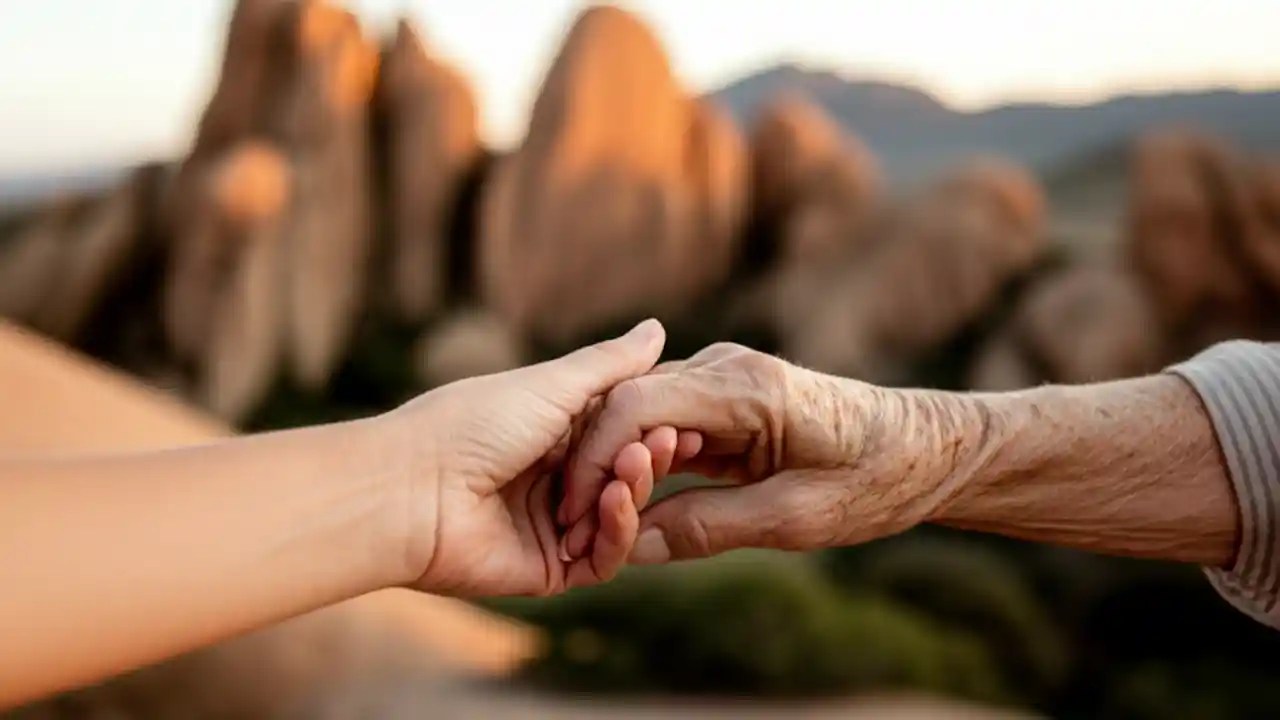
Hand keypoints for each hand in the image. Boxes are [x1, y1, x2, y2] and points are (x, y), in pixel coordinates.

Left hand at [377, 319, 695, 595]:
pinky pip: (603, 559)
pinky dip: (617, 531)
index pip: (625, 432)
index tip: (685, 415)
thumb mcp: (549, 384)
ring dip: (637, 489)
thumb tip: (658, 329)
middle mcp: (557, 478)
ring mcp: (555, 526)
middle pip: (629, 475)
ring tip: (635, 465)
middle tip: (670, 440)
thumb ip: (609, 365)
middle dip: (651, 457)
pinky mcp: (550, 569)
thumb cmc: (470, 424)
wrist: (410, 489)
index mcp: (556, 431)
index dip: (655, 425)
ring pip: (622, 517)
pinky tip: (615, 502)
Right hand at [563, 343, 991, 563]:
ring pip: (640, 414)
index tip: (578, 515)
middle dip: (595, 466)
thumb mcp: (797, 520)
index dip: (595, 459)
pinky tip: (634, 506)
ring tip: (599, 526)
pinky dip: (644, 465)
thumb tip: (633, 546)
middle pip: (627, 404)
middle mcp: (727, 368)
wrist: (927, 449)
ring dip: (616, 467)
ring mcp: (722, 377)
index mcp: (748, 388)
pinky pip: (665, 425)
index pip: (638, 406)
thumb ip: (710, 527)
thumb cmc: (878, 479)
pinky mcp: (724, 399)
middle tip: (578, 532)